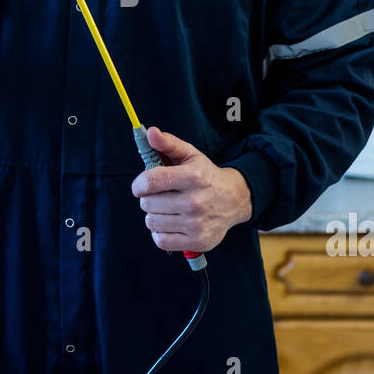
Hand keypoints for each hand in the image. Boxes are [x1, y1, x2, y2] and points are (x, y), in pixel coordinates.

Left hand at [131, 125, 252, 252]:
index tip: (140, 186)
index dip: (138, 184)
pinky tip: (171, 223)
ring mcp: (197, 224)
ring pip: (152, 222)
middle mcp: (195, 201)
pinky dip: (160, 233)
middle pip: (148, 204)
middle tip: (161, 196)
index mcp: (193, 177)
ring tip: (167, 209)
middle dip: (148, 199)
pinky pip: (161, 240)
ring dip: (154, 215)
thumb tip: (150, 132)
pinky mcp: (198, 241)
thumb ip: (168, 143)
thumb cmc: (205, 175)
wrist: (234, 199)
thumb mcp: (190, 155)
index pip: (150, 181)